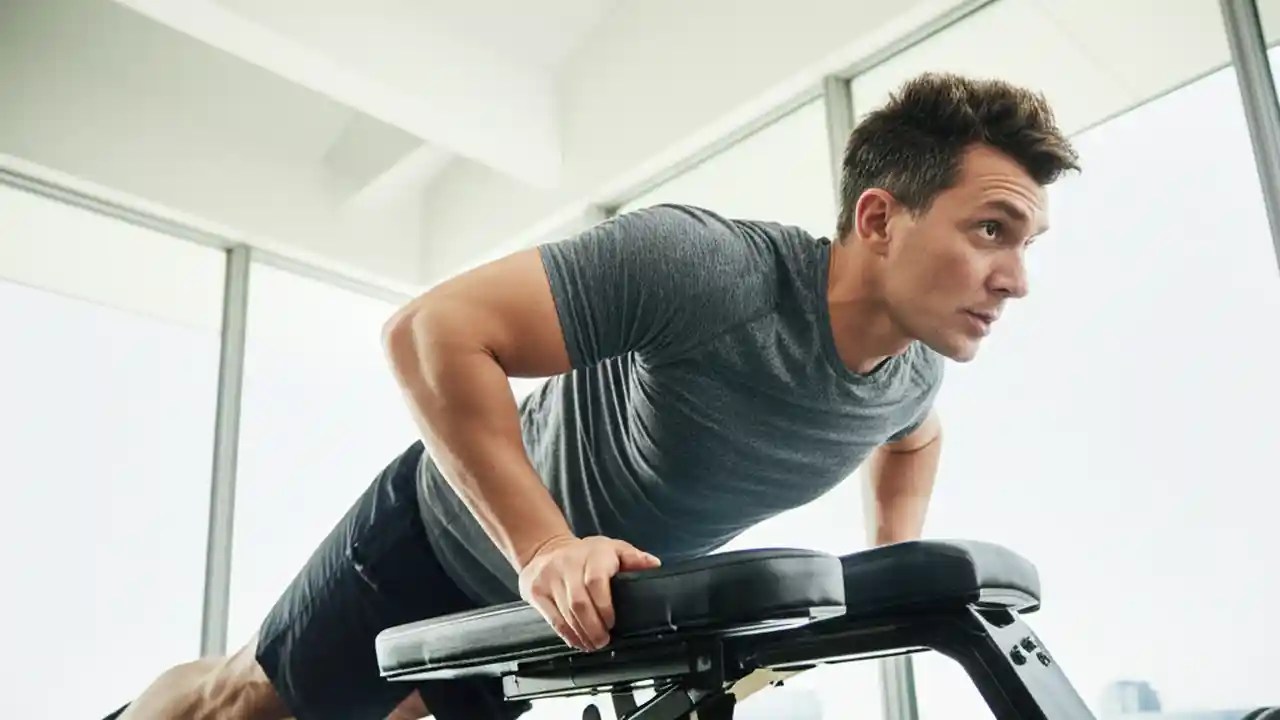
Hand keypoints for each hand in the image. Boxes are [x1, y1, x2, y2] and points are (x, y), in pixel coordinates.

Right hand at [517, 535, 660, 651]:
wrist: (546, 549)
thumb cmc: (587, 554)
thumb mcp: (613, 548)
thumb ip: (633, 558)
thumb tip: (654, 564)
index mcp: (593, 553)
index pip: (595, 581)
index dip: (604, 607)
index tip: (612, 623)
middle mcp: (568, 563)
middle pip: (579, 602)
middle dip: (593, 627)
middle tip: (603, 641)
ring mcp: (549, 577)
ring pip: (565, 614)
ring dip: (582, 634)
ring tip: (593, 644)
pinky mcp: (536, 591)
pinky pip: (552, 619)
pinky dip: (567, 634)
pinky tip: (577, 641)